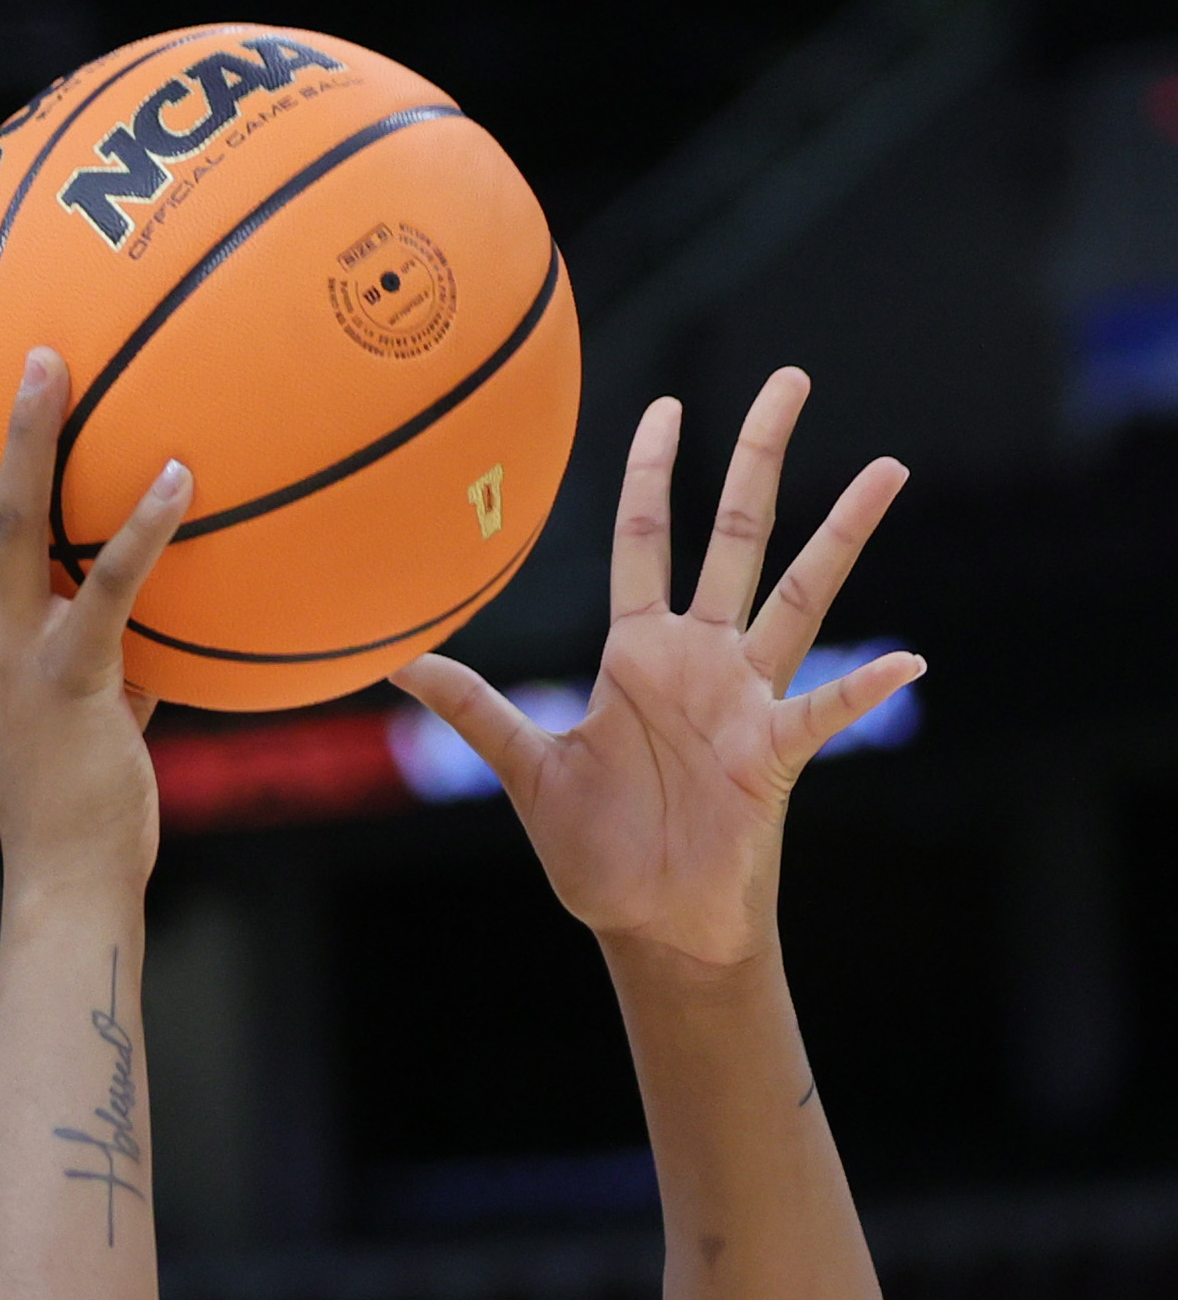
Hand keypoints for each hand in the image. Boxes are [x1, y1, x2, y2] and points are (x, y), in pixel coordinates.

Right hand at [0, 320, 189, 884]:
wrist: (70, 880)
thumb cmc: (80, 803)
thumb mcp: (80, 705)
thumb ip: (101, 646)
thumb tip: (152, 608)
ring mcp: (15, 656)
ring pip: (6, 524)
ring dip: (22, 436)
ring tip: (46, 355)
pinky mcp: (72, 680)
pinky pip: (107, 589)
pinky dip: (143, 528)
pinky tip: (181, 472)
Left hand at [391, 369, 923, 969]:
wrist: (649, 922)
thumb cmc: (596, 849)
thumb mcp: (525, 769)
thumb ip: (473, 709)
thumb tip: (395, 664)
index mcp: (638, 655)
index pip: (645, 539)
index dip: (650, 474)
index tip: (665, 406)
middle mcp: (700, 660)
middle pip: (736, 534)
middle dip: (759, 455)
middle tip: (792, 377)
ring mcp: (744, 699)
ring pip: (799, 594)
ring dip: (843, 534)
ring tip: (887, 468)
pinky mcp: (772, 752)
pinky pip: (825, 710)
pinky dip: (863, 688)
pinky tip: (904, 661)